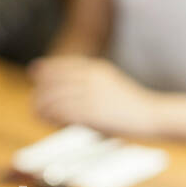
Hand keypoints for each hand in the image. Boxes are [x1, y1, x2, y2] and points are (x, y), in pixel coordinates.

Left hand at [29, 55, 159, 139]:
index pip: (62, 65)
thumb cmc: (129, 103)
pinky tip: (49, 121)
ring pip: (55, 98)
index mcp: (96, 68)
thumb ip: (88, 80)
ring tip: (37, 114)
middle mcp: (91, 78)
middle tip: (34, 102)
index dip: (45, 68)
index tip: (34, 73)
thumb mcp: (109, 82)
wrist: (151, 115)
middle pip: (54, 81)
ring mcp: (91, 95)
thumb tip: (62, 86)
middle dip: (41, 91)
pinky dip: (52, 117)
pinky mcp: (92, 113)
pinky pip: (63, 113)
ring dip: (42, 106)